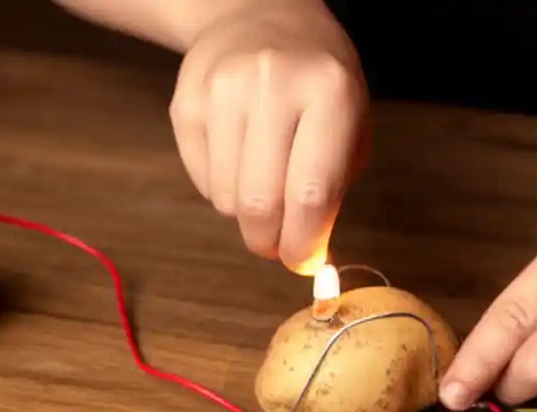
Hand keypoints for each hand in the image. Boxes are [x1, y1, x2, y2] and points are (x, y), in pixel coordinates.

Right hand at [169, 1, 367, 274]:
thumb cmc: (317, 81)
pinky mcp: (186, 101)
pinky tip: (239, 158)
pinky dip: (222, 188)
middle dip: (270, 240)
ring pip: (227, 199)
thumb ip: (332, 190)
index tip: (303, 262)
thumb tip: (306, 256)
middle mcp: (273, 84)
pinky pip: (202, 180)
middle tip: (278, 245)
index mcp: (328, 91)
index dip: (305, 243)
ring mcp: (221, 89)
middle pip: (260, 203)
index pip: (311, 193)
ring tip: (264, 184)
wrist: (258, 14)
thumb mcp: (350, 123)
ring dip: (246, 214)